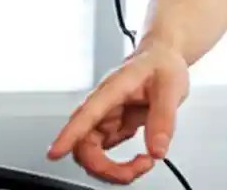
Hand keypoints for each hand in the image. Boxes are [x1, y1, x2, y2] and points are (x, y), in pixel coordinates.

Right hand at [47, 42, 189, 184]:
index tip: (55, 153)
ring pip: (92, 153)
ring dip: (113, 169)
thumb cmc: (162, 64)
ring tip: (143, 164)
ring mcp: (107, 118)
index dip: (68, 135)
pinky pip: (106, 154)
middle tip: (134, 170)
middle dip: (103, 167)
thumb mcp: (171, 88)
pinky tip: (141, 159)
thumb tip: (157, 150)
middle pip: (84, 143)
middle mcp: (103, 105)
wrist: (164, 57)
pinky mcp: (114, 127)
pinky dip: (121, 166)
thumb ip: (163, 119)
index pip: (86, 114)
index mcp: (113, 89)